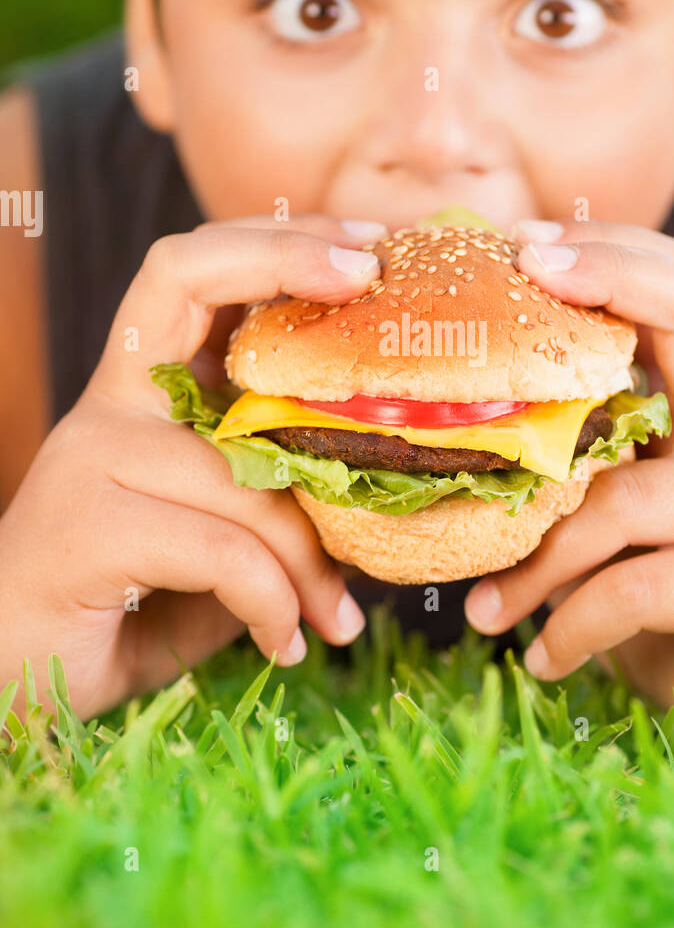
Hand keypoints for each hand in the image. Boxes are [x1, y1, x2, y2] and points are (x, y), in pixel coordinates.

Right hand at [0, 215, 383, 719]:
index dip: (275, 242)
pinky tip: (282, 645)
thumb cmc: (128, 609)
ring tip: (338, 618)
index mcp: (141, 393)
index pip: (192, 271)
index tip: (364, 248)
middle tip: (373, 281)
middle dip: (288, 258)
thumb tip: (383, 486)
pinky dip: (272, 603)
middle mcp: (110, 404)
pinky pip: (224, 548)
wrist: (13, 686)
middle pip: (185, 276)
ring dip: (312, 555)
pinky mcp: (85, 525)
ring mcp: (91, 456)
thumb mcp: (217, 540)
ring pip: (244, 466)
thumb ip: (275, 496)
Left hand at [464, 218, 673, 735]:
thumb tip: (444, 455)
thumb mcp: (619, 533)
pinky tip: (543, 659)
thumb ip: (571, 485)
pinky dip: (572, 626)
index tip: (527, 244)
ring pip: (626, 496)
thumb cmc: (672, 607)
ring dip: (536, 559)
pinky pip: (638, 589)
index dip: (616, 255)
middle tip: (522, 276)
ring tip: (481, 613)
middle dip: (610, 278)